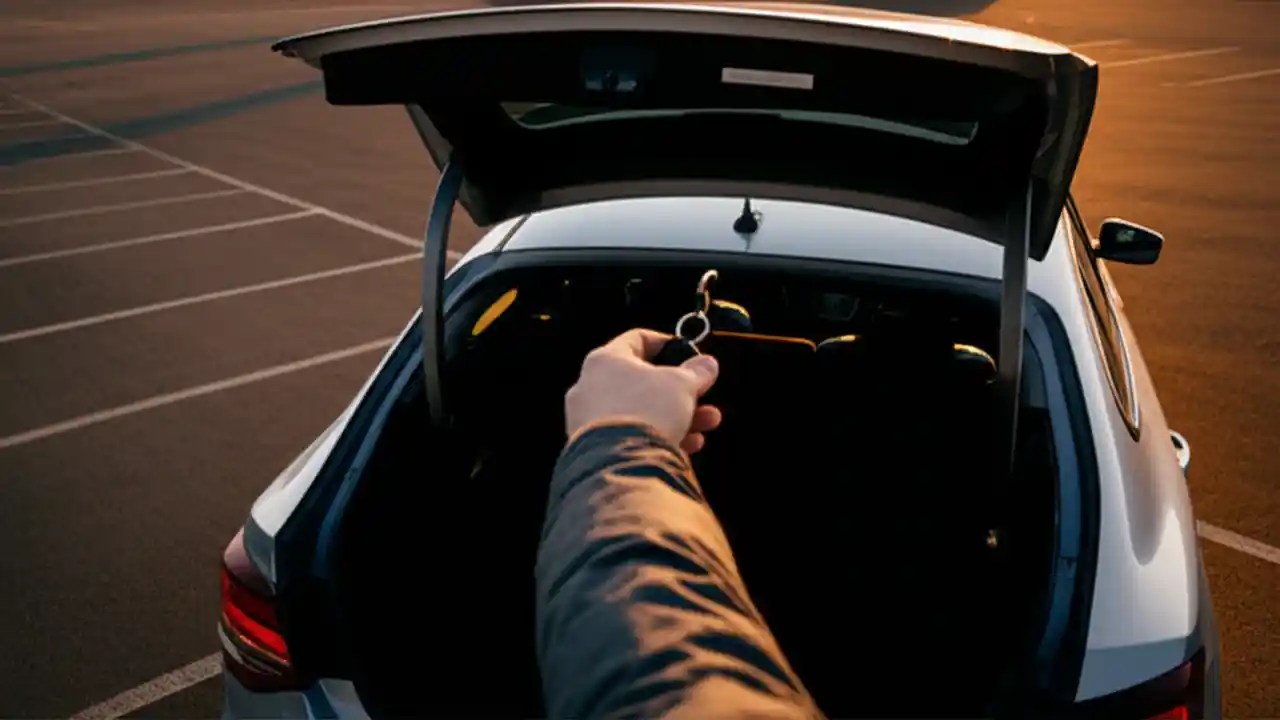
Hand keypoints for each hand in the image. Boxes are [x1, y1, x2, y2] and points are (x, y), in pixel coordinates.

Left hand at [565, 329, 722, 453]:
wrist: (619, 464)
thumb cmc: (648, 409)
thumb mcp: (681, 384)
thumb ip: (696, 371)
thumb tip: (707, 364)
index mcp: (605, 359)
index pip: (637, 339)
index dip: (666, 344)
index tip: (688, 355)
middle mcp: (589, 386)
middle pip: (642, 381)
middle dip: (679, 391)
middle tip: (704, 398)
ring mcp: (587, 419)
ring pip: (639, 411)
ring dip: (675, 416)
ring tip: (705, 426)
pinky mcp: (592, 448)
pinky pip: (629, 436)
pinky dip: (657, 437)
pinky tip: (686, 445)